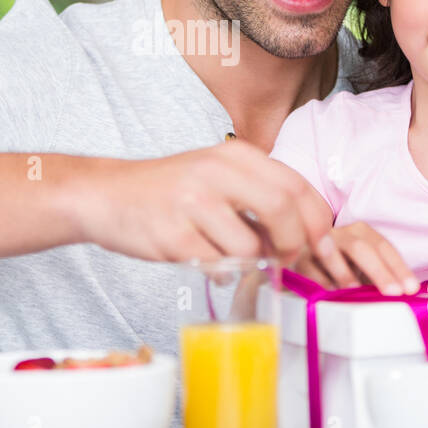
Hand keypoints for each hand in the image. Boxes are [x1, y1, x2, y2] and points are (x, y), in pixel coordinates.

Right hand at [79, 139, 332, 263]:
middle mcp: (216, 171)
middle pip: (283, 210)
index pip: (298, 186)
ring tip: (234, 259)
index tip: (321, 246)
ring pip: (251, 246)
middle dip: (294, 244)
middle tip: (287, 260)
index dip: (317, 222)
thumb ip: (260, 195)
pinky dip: (222, 273)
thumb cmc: (171, 192)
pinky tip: (207, 261)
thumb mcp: (218, 175)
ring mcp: (193, 202)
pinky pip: (217, 266)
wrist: (106, 195)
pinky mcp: (173, 235)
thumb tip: (308, 234)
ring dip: (252, 264)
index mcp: (235, 154)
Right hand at [291, 221, 419, 295]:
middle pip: (360, 248)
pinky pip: (311, 269)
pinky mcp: (300, 258)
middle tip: (393, 292)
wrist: (306, 260)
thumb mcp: (364, 270)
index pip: (383, 247)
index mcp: (360, 232)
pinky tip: (332, 294)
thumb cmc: (342, 269)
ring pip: (332, 254)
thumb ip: (381, 279)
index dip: (398, 267)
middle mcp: (340, 233)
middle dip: (379, 271)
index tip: (410, 288)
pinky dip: (323, 282)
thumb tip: (406, 295)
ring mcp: (318, 244)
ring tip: (358, 291)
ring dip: (346, 274)